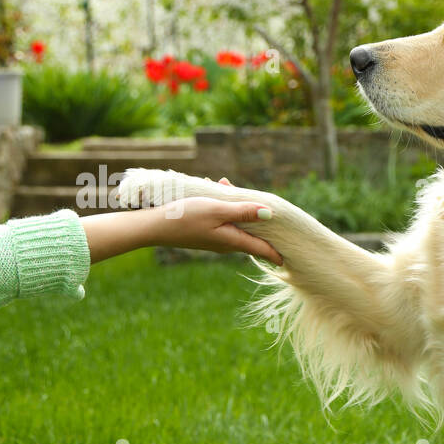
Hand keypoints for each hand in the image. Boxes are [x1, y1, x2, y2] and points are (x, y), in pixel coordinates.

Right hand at [146, 197, 282, 264]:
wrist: (153, 226)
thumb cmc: (186, 217)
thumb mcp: (218, 210)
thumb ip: (244, 212)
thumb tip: (270, 215)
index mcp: (233, 240)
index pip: (261, 250)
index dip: (276, 253)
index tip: (290, 259)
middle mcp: (226, 244)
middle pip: (251, 233)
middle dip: (258, 217)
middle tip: (263, 204)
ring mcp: (215, 239)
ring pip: (235, 222)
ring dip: (237, 206)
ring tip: (226, 184)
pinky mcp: (204, 233)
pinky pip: (221, 219)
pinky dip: (223, 206)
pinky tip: (213, 187)